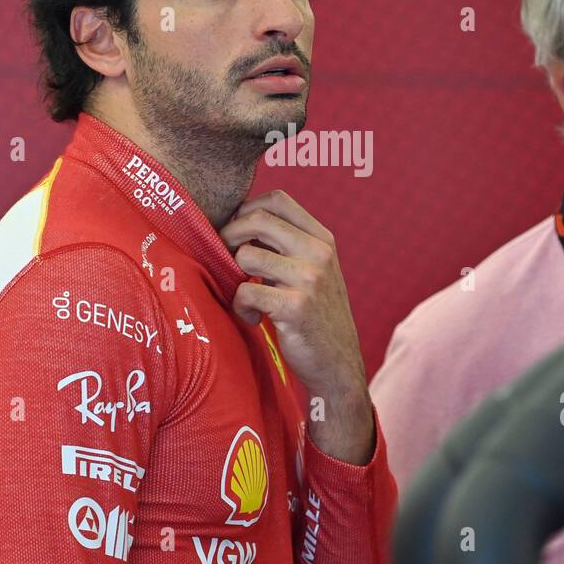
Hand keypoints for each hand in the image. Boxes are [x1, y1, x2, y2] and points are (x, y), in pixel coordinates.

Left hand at [219, 190, 373, 463]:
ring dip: (234, 277)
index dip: (246, 210)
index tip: (236, 233)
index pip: (277, 199)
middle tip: (225, 259)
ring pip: (246, 256)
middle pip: (257, 219)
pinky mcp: (295, 307)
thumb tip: (238, 221)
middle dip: (229, 236)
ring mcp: (309, 279)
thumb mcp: (313, 270)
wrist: (338, 364)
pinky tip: (252, 318)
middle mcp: (319, 253)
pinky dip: (240, 306)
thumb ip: (287, 245)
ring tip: (245, 296)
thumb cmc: (315, 315)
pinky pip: (245, 292)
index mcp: (322, 239)